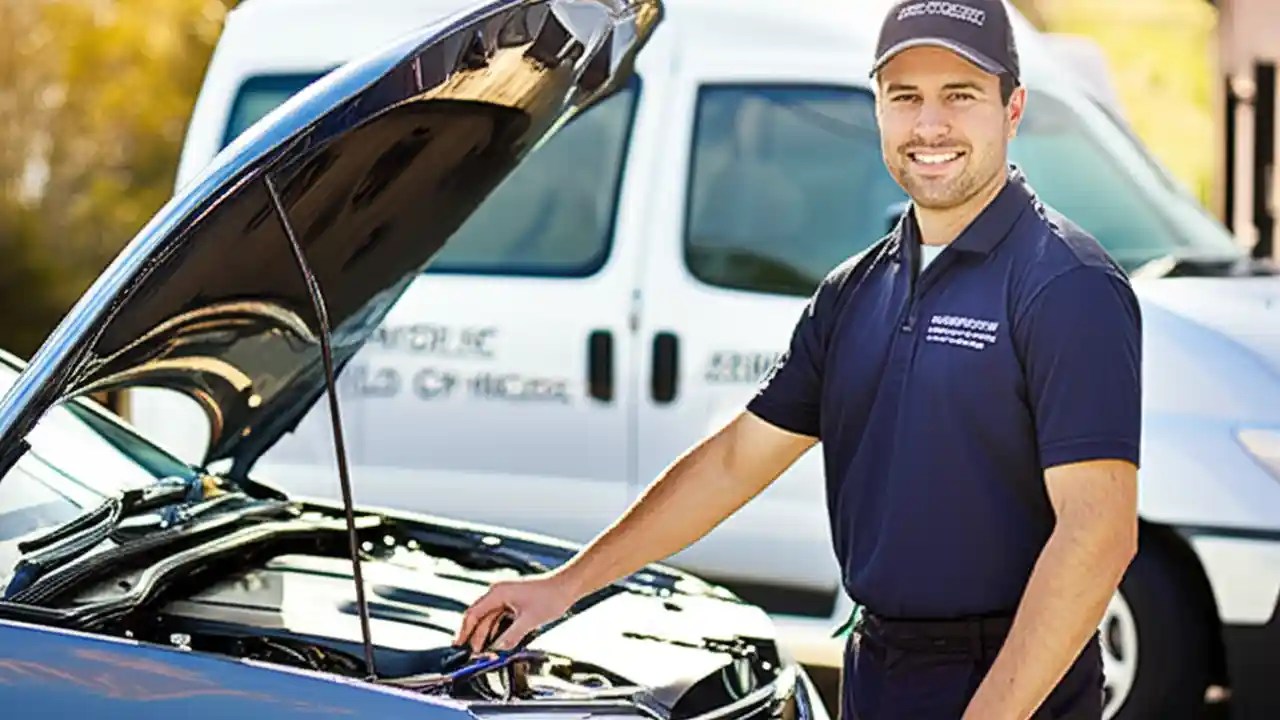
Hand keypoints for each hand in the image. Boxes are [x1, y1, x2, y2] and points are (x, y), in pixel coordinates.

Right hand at [453, 572, 578, 652]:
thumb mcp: (529, 620)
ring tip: (484, 654)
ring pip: (490, 621)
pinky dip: (498, 632)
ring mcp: (507, 598)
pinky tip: (499, 644)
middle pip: (480, 619)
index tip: (458, 647)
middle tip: (473, 656)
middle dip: (476, 638)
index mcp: (497, 593)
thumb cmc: (551, 595)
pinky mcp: (515, 604)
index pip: (473, 614)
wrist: (568, 586)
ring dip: (488, 637)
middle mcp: (499, 594)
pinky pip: (501, 620)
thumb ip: (510, 637)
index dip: (464, 632)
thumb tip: (496, 652)